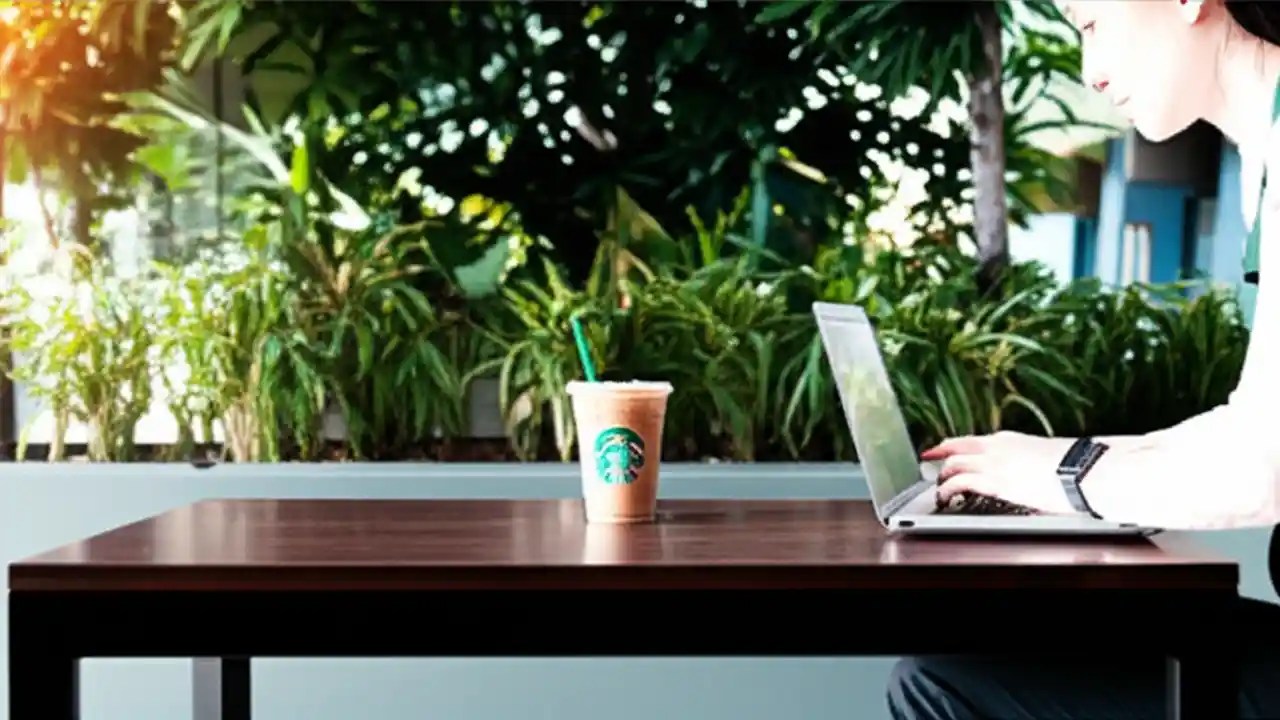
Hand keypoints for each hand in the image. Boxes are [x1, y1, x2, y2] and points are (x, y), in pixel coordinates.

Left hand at [921, 431, 1080, 514]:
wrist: (1079, 469)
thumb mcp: (1042, 457)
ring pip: (953, 464)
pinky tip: (944, 497)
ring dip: (943, 477)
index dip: (954, 445)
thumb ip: (1027, 462)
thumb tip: (1031, 473)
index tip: (944, 448)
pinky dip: (946, 489)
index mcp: (1009, 440)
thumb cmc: (1070, 465)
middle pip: (957, 448)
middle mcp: (996, 447)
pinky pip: (958, 482)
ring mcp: (992, 462)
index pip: (974, 441)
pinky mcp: (992, 481)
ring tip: (940, 489)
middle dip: (942, 457)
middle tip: (932, 463)